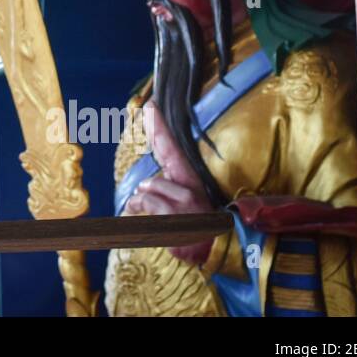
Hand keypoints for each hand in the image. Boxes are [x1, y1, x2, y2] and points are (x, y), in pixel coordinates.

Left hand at [122, 99, 214, 263]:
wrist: (217, 251)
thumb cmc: (197, 224)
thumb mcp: (187, 202)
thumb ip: (167, 188)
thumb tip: (141, 187)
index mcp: (191, 181)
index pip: (172, 148)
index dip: (159, 126)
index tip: (150, 105)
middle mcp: (189, 190)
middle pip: (157, 171)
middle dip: (152, 179)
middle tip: (160, 197)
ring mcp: (182, 206)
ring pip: (146, 192)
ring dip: (142, 203)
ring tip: (157, 216)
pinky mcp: (173, 222)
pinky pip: (144, 208)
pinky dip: (138, 213)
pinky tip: (151, 224)